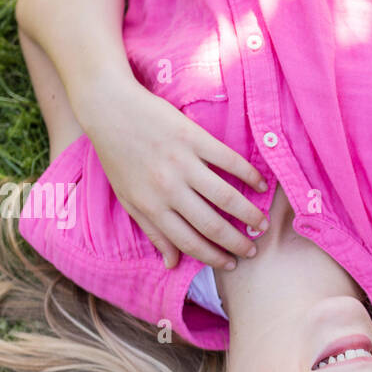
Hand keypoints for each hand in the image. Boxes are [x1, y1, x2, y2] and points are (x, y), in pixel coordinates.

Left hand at [80, 78, 267, 269]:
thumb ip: (152, 231)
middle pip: (212, 224)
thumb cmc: (117, 156)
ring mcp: (183, 162)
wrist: (109, 108)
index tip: (230, 264)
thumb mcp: (128, 199)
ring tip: (262, 224)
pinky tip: (261, 186)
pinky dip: (250, 175)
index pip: (189, 241)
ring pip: (226, 197)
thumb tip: (172, 263)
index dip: (213, 257)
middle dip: (237, 243)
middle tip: (253, 250)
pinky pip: (229, 161)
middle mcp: (168, 188)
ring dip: (249, 214)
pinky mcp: (194, 138)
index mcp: (151, 206)